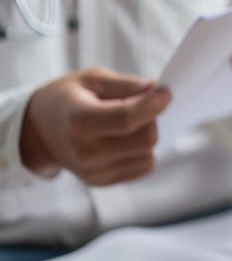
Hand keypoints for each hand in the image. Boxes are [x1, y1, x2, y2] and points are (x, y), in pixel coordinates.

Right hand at [20, 67, 171, 185]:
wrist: (37, 132)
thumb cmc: (67, 99)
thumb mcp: (90, 78)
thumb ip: (124, 83)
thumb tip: (154, 89)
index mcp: (79, 120)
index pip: (127, 119)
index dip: (154, 105)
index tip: (166, 93)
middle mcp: (85, 152)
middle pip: (146, 139)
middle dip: (152, 119)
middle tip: (140, 106)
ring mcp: (93, 171)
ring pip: (149, 155)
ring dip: (147, 136)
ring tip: (127, 124)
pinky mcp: (101, 182)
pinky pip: (143, 167)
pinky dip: (142, 151)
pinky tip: (125, 140)